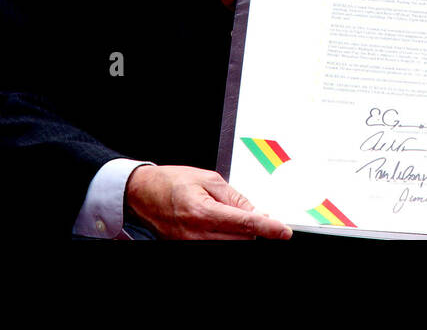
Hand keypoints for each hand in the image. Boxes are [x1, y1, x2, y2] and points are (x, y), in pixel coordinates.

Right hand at [125, 164, 290, 239]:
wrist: (143, 194)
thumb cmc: (172, 182)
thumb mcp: (209, 179)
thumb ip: (235, 198)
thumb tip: (257, 213)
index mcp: (203, 211)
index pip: (245, 223)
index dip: (268, 228)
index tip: (283, 232)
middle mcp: (196, 233)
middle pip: (242, 239)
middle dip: (255, 229)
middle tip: (257, 216)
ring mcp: (191, 244)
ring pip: (231, 245)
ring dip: (241, 234)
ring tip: (233, 217)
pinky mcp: (187, 248)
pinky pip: (216, 246)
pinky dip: (227, 237)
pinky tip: (225, 226)